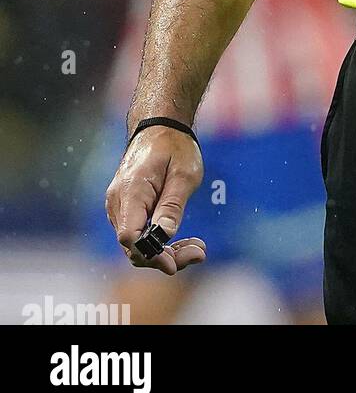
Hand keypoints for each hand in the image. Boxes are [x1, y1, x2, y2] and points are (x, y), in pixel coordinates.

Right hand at [105, 126, 206, 274]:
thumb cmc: (174, 147)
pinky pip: (138, 234)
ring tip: (197, 249)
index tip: (174, 264)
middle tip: (200, 253)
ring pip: (136, 244)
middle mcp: (118, 203)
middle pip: (133, 246)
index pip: (130, 236)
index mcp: (131, 191)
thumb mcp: (183, 174)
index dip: (150, 254)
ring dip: (164, 251)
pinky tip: (182, 241)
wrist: (159, 128)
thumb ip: (172, 205)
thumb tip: (164, 236)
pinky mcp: (126, 209)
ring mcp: (119, 207)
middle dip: (164, 257)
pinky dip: (158, 242)